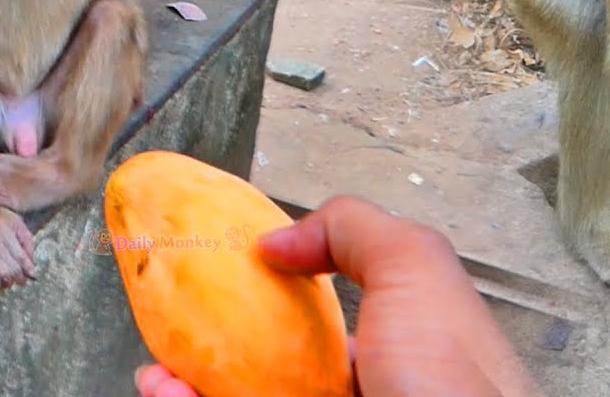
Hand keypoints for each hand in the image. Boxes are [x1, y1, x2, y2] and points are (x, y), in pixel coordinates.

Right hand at [134, 195, 540, 396]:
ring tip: (155, 374)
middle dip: (209, 353)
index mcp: (396, 352)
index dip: (265, 302)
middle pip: (271, 370)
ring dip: (189, 386)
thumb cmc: (455, 381)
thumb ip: (355, 230)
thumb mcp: (416, 267)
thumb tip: (281, 238)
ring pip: (246, 396)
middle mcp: (363, 392)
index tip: (215, 288)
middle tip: (167, 343)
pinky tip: (167, 393)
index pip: (322, 324)